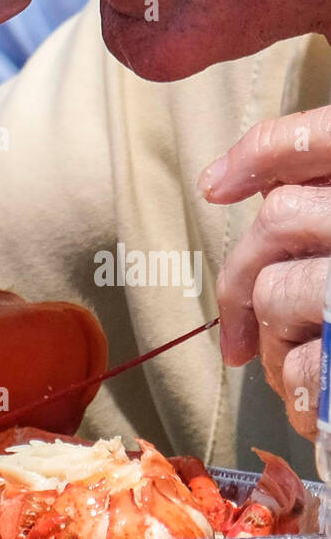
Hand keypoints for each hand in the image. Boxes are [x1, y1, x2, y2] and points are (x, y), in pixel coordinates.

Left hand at [200, 108, 330, 437]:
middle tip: (236, 329)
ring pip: (277, 291)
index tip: (217, 185)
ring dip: (271, 340)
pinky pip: (303, 360)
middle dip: (242, 277)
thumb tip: (259, 192)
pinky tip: (313, 402)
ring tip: (290, 371)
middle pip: (280, 220)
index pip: (320, 136)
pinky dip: (298, 385)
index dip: (260, 152)